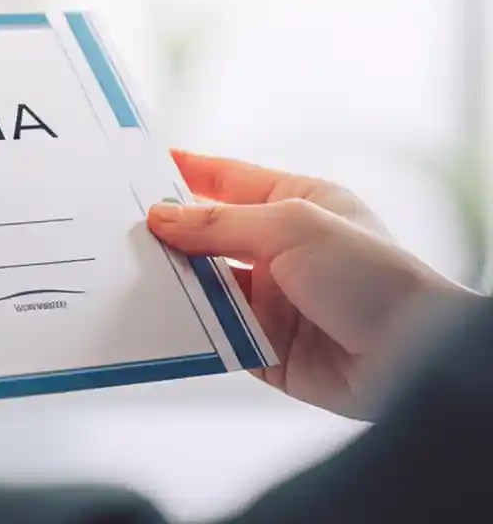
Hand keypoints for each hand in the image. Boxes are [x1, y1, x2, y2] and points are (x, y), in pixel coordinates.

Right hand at [148, 150, 477, 418]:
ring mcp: (270, 298)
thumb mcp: (292, 227)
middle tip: (112, 223)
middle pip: (207, 234)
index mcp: (297, 204)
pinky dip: (183, 326)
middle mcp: (280, 249)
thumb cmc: (371, 275)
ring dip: (170, 280)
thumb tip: (160, 217)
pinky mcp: (261, 345)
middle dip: (166, 230)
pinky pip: (209, 332)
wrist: (411, 359)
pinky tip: (149, 316)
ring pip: (202, 284)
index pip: (229, 180)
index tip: (140, 164)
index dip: (187, 171)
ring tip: (119, 268)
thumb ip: (219, 223)